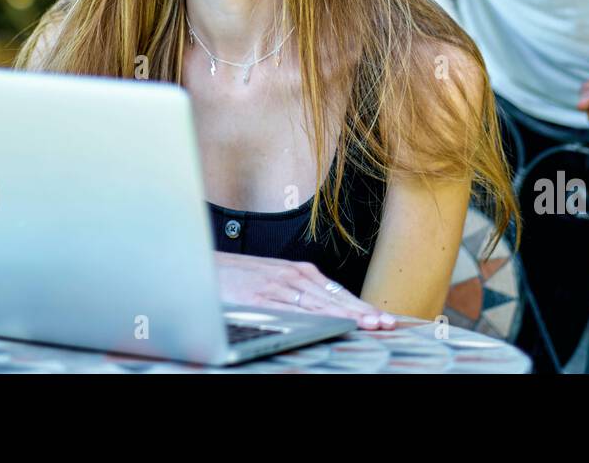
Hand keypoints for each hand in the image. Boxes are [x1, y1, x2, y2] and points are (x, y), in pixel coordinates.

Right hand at [214, 251, 396, 329]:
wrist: (201, 265)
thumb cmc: (236, 276)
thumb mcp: (270, 280)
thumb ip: (293, 292)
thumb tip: (319, 308)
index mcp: (297, 271)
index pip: (336, 292)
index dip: (360, 306)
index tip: (381, 317)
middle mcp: (293, 276)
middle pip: (335, 297)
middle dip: (363, 311)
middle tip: (387, 323)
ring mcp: (279, 286)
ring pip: (322, 303)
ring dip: (348, 314)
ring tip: (371, 325)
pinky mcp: (264, 296)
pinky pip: (296, 308)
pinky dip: (318, 315)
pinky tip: (333, 322)